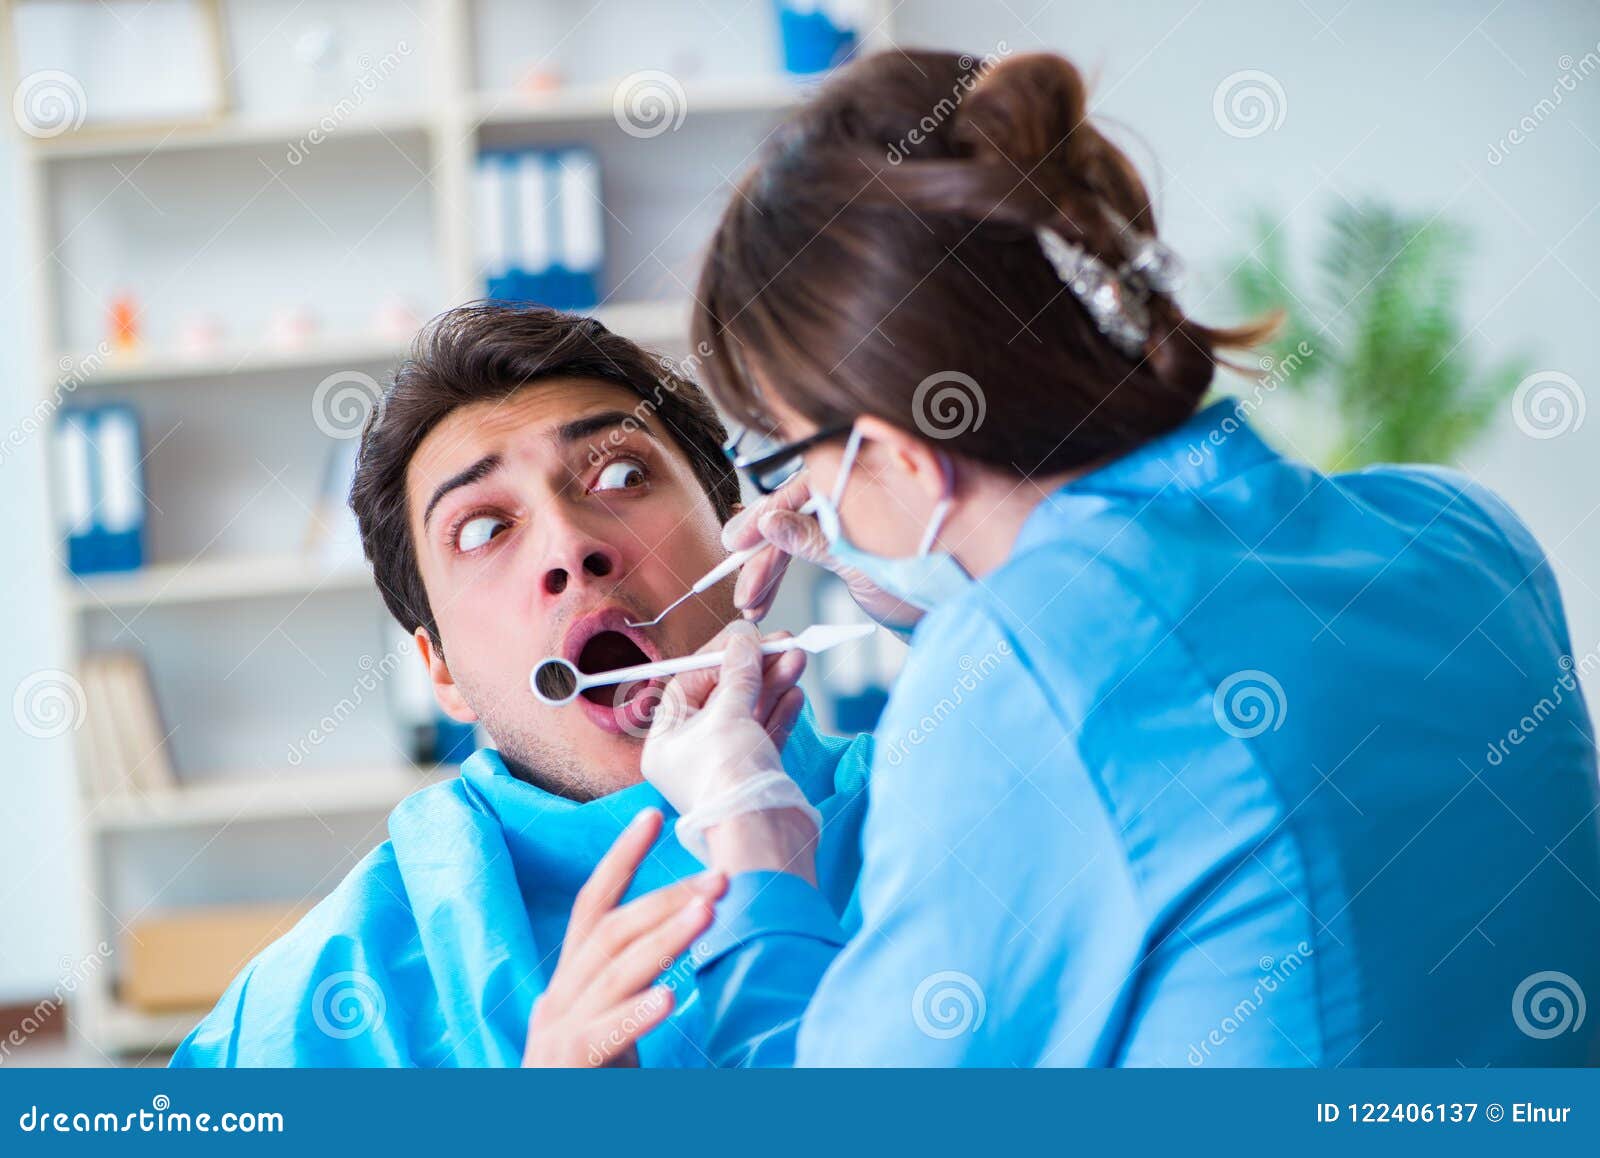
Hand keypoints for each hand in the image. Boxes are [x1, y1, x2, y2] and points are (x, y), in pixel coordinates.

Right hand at [522, 808, 724, 1066]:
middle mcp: (558, 1000)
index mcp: (571, 985)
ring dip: (665, 938)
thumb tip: (693, 940)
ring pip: (612, 973)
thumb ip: (639, 990)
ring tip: (710, 912)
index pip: (594, 906)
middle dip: (667, 898)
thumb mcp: (616, 1031)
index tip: (652, 813)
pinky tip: (670, 996)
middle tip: (722, 878)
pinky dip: (635, 1013)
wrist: (542, 1138)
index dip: (621, 857)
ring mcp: (556, 1035)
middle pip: (611, 932)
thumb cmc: (592, 1084)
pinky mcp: (564, 1070)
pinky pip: (600, 1036)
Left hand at [642, 621, 820, 870]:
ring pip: (748, 713)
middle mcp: (691, 754)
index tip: (746, 638)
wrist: (763, 835)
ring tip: (797, 659)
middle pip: (722, 697)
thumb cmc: (729, 779)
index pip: (687, 684)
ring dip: (772, 684)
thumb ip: (738, 674)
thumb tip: (743, 640)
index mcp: (665, 742)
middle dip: (754, 668)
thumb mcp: (729, 715)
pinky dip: (780, 712)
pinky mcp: (754, 774)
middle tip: (782, 644)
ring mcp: (724, 765)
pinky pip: (765, 734)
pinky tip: (795, 692)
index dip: (718, 657)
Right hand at [725, 472, 924, 629]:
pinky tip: (770, 592)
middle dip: (764, 555)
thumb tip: (769, 523)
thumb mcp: (862, 558)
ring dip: (773, 568)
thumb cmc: (936, 565)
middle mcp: (858, 484)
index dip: (761, 518)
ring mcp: (860, 510)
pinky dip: (793, 569)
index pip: (796, 488)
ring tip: (754, 603)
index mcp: (858, 473)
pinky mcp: (861, 536)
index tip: (736, 543)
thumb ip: (812, 538)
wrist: (978, 587)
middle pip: (794, 513)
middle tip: (742, 588)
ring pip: (801, 533)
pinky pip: (815, 546)